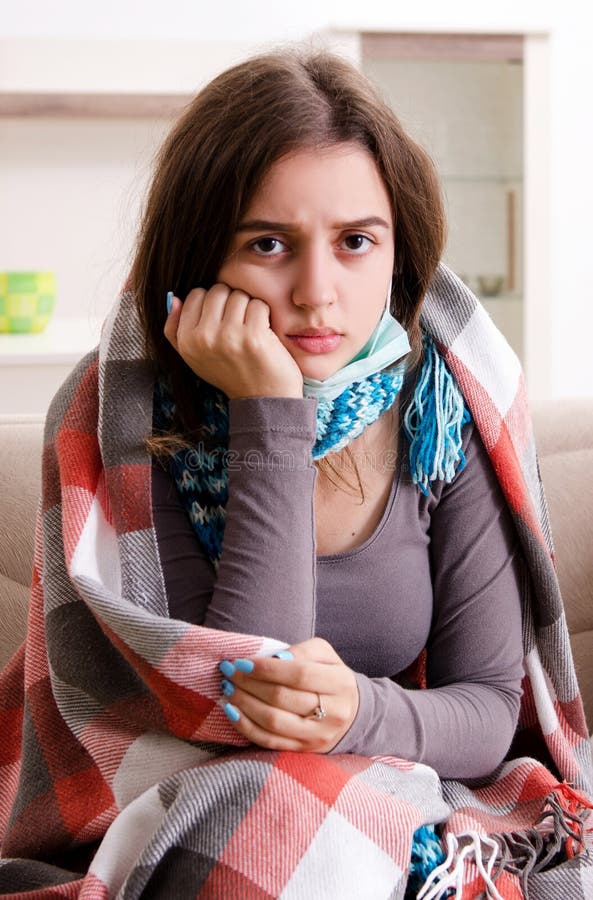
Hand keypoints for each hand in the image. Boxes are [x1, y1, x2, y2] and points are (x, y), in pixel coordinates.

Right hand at [164, 283, 303, 398]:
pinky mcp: (254, 336)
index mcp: (186, 341)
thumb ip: (176, 330)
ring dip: (248, 307)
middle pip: (217, 290)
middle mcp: (204, 338)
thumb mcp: (194, 357)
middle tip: (238, 323)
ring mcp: (229, 337)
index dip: (212, 303)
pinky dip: (264, 315)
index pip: (195, 295)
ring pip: (239, 295)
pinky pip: (258, 305)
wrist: (263, 398)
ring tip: (249, 329)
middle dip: (230, 301)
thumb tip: (175, 298)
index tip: (221, 320)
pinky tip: (263, 333)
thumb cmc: (230, 374)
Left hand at [218, 637, 358, 752]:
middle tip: (228, 672)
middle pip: (283, 698)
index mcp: (340, 683)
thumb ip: (302, 651)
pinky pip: (269, 741)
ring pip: (273, 722)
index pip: (299, 675)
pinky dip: (245, 726)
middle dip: (249, 683)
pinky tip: (231, 710)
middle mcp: (332, 713)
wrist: (352, 714)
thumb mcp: (324, 654)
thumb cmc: (330, 676)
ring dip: (244, 703)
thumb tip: (273, 660)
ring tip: (227, 688)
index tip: (242, 661)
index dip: (267, 669)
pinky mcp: (303, 751)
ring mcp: (317, 736)